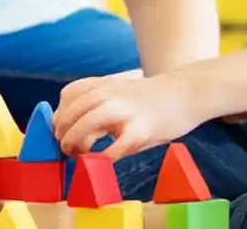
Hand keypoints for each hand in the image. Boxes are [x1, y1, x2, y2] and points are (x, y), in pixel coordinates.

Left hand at [53, 70, 204, 160]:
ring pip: (87, 124)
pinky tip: (102, 162)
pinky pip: (115, 147)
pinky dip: (102, 158)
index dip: (59, 116)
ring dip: (76, 142)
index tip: (62, 130)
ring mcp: (126, 110)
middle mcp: (111, 92)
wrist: (187, 92)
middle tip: (68, 148)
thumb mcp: (120, 89)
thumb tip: (70, 127)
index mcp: (105, 83)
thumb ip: (97, 101)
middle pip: (71, 112)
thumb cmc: (151, 97)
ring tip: (79, 154)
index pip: (68, 96)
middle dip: (63, 134)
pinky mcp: (142, 129)